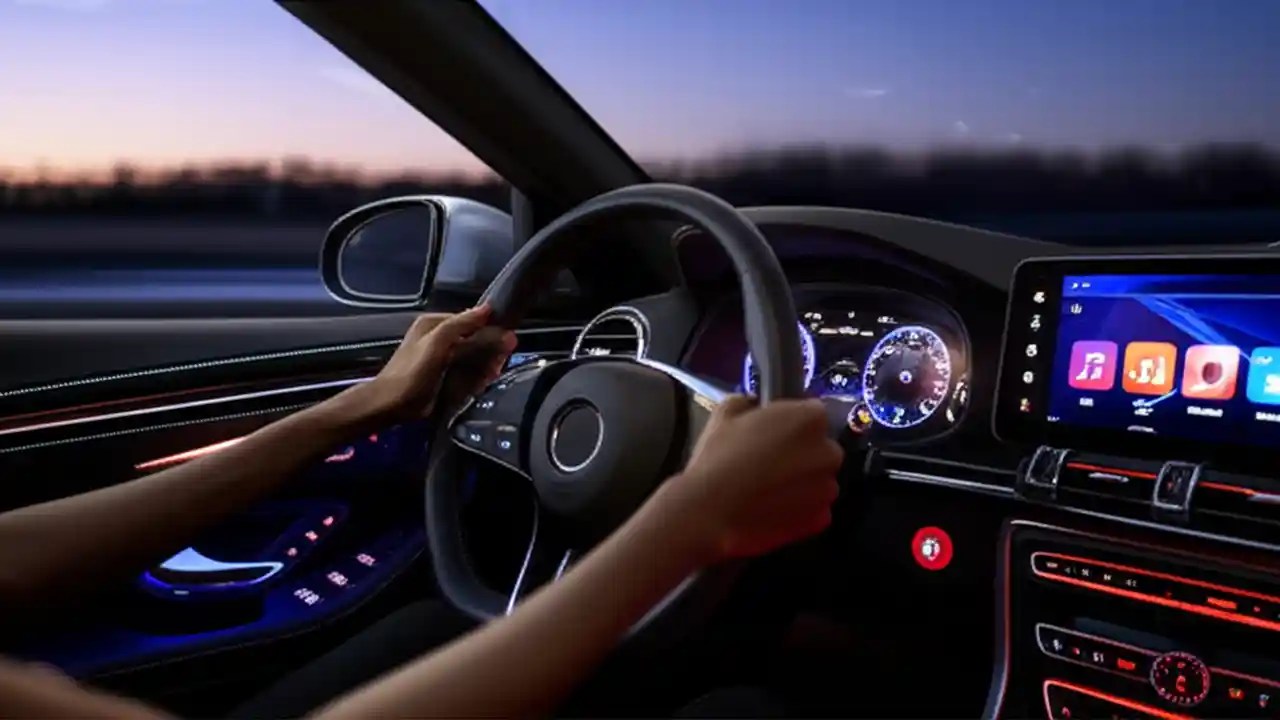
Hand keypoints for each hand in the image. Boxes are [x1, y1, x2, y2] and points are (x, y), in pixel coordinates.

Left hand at [341, 305, 516, 424]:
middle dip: (489, 352)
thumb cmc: (412, 373)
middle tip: (496, 367)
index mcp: (434, 324)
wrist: (390, 405)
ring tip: (489, 378)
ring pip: (472, 357)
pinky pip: (466, 372)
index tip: (506, 344)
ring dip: (484, 367)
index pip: (471, 321)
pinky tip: (480, 385)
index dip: (490, 331)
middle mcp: (438, 338)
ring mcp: (441, 358)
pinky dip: (475, 378)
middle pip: (474, 340)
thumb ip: (460, 324)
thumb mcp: (436, 343)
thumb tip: (488, 309)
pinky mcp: (443, 376)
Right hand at [650, 396, 842, 562]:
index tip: (773, 432)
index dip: (792, 422)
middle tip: (770, 462)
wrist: (709, 511)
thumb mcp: (725, 412)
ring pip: (819, 480)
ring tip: (768, 491)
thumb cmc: (718, 456)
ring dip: (802, 482)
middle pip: (821, 448)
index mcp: (810, 419)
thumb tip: (754, 406)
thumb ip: (748, 402)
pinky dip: (799, 509)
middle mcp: (829, 452)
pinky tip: (772, 510)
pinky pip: (814, 508)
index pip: (813, 413)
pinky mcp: (821, 520)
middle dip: (802, 452)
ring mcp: (828, 489)